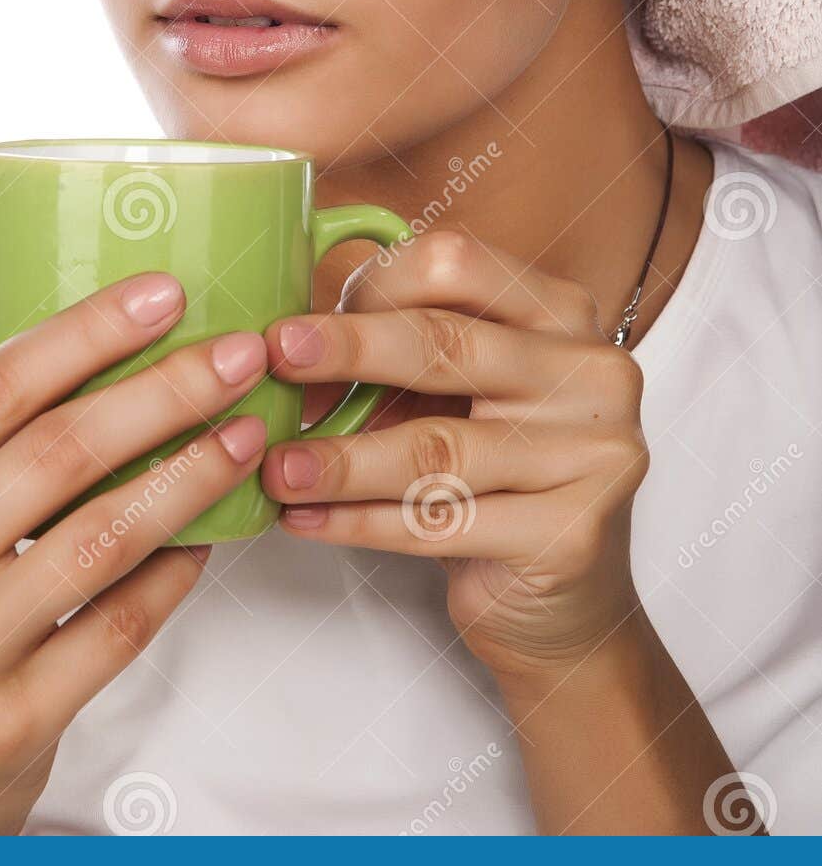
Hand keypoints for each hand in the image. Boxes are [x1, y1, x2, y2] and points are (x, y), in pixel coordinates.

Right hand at [0, 273, 267, 835]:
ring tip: (248, 434)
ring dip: (190, 475)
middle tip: (241, 355)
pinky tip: (213, 541)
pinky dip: (174, 576)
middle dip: (165, 391)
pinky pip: (119, 628)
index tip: (165, 292)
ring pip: (103, 537)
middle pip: (59, 450)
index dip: (88, 330)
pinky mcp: (10, 721)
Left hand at [259, 230, 649, 687]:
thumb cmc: (499, 475)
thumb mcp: (461, 393)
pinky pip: (439, 523)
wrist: (567, 599)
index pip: (457, 266)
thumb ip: (401, 355)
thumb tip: (292, 343)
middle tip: (273, 361)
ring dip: (340, 458)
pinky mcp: (569, 536)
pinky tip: (307, 520)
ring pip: (435, 448)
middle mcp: (591, 372)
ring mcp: (592, 455)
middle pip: (447, 343)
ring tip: (276, 468)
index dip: (372, 287)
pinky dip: (358, 522)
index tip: (303, 321)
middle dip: (348, 350)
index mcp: (561, 313)